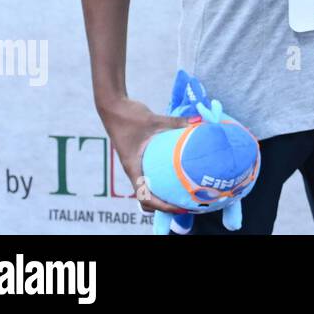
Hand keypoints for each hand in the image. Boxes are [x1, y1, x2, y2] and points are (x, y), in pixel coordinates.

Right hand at [98, 97, 192, 214]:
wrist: (113, 107)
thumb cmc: (129, 117)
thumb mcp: (154, 120)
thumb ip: (177, 123)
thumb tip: (199, 124)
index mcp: (134, 167)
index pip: (146, 197)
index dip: (163, 206)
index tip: (181, 207)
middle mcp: (135, 170)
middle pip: (148, 198)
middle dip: (167, 205)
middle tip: (190, 202)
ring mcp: (138, 164)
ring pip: (150, 188)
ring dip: (166, 193)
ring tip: (188, 192)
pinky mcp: (141, 157)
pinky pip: (153, 174)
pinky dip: (165, 178)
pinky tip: (182, 171)